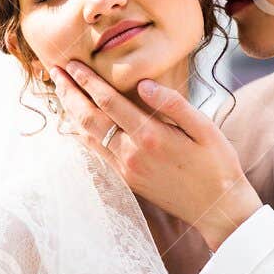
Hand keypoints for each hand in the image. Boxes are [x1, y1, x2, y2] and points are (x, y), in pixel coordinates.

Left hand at [51, 60, 260, 248]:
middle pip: (88, 118)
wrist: (217, 208)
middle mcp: (132, 153)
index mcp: (151, 136)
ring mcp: (127, 169)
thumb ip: (173, 104)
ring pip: (88, 137)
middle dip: (70, 93)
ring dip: (71, 112)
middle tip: (56, 72)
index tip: (73, 64)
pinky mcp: (127, 180)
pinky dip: (82, 135)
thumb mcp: (205, 128)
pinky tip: (77, 123)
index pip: (109, 102)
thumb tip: (143, 84)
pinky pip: (97, 153)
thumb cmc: (217, 164)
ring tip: (61, 92)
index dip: (87, 81)